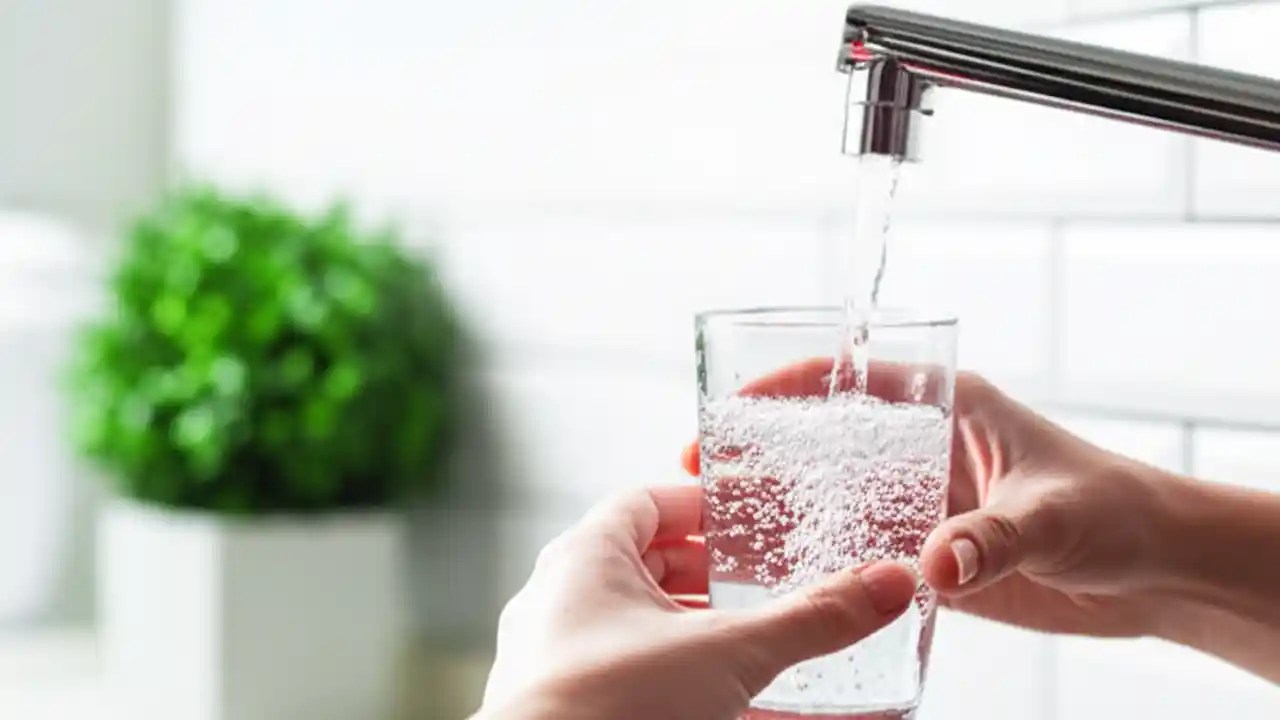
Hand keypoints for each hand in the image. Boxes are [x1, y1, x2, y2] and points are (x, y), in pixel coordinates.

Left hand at [476, 486, 918, 719]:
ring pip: (638, 629)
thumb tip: (886, 582)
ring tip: (753, 642)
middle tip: (762, 579)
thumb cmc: (610, 707)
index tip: (749, 514)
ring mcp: (559, 662)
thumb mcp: (728, 653)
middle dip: (707, 574)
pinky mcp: (570, 710)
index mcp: (584, 559)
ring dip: (695, 631)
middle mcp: (561, 604)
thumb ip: (810, 618)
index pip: (644, 503)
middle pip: (642, 566)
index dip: (700, 503)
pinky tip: (735, 707)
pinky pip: (634, 680)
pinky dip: (682, 682)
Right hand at [681, 361, 1173, 638]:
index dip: (787, 382)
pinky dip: (821, 561)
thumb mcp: (1054, 515)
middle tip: (700, 473)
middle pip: (823, 437)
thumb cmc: (1117, 511)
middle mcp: (923, 447)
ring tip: (718, 527)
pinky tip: (780, 579)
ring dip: (781, 508)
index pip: (853, 375)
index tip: (732, 403)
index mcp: (949, 405)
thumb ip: (994, 539)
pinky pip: (859, 550)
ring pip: (832, 496)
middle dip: (760, 450)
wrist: (1151, 571)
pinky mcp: (926, 549)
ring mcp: (920, 500)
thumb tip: (935, 567)